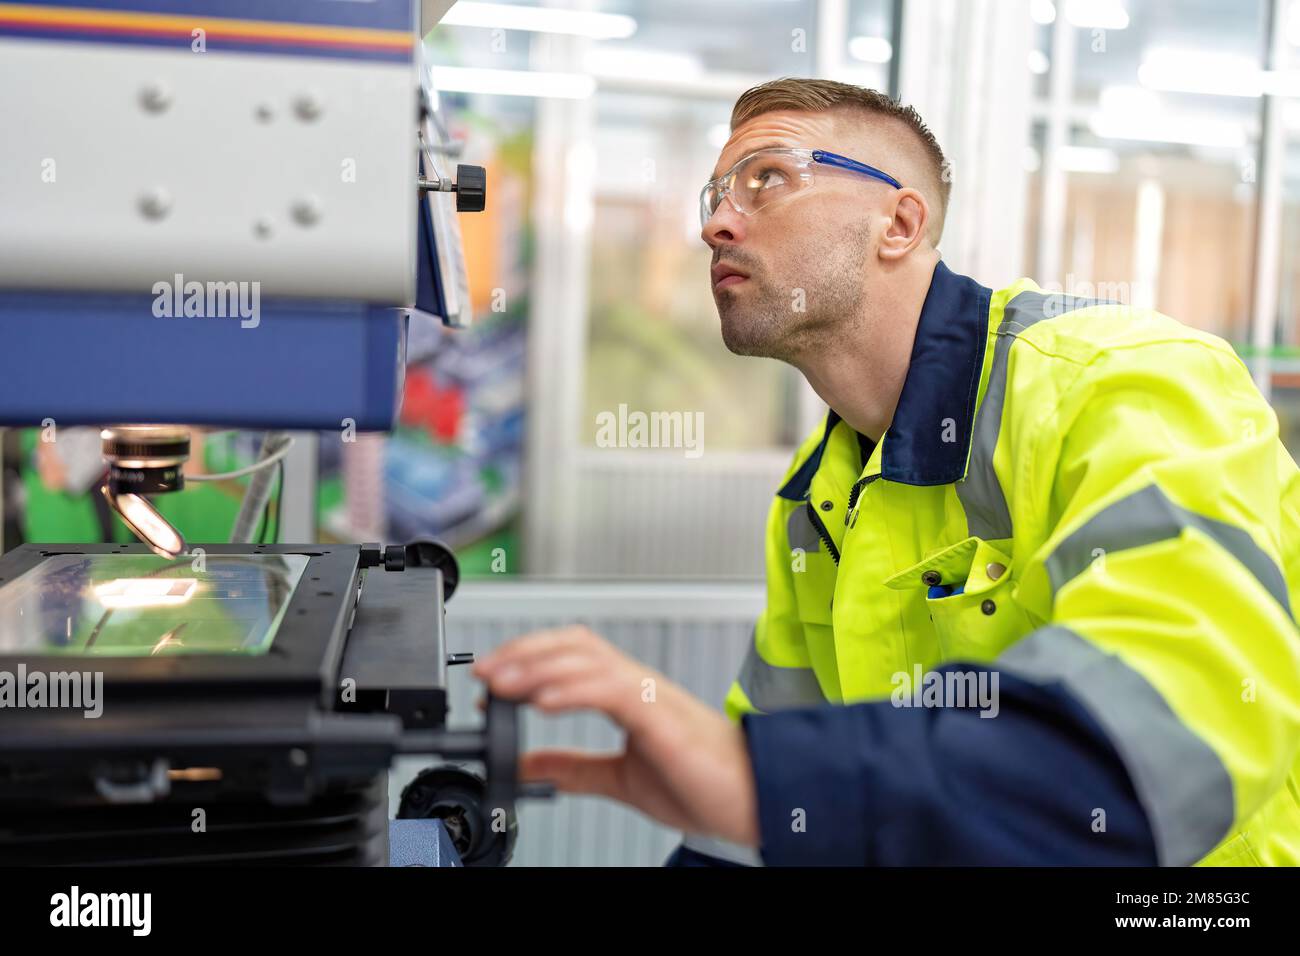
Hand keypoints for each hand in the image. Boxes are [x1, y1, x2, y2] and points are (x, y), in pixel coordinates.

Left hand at [473, 625, 760, 847]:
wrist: (755, 801)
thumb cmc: (703, 784)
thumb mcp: (620, 777)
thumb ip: (573, 766)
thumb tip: (527, 763)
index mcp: (628, 694)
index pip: (570, 657)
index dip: (526, 660)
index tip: (488, 683)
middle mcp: (637, 684)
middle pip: (573, 643)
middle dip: (523, 651)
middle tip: (482, 673)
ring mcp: (651, 695)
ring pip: (586, 659)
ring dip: (536, 667)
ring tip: (500, 684)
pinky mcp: (662, 715)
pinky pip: (611, 689)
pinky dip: (571, 690)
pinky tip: (542, 702)